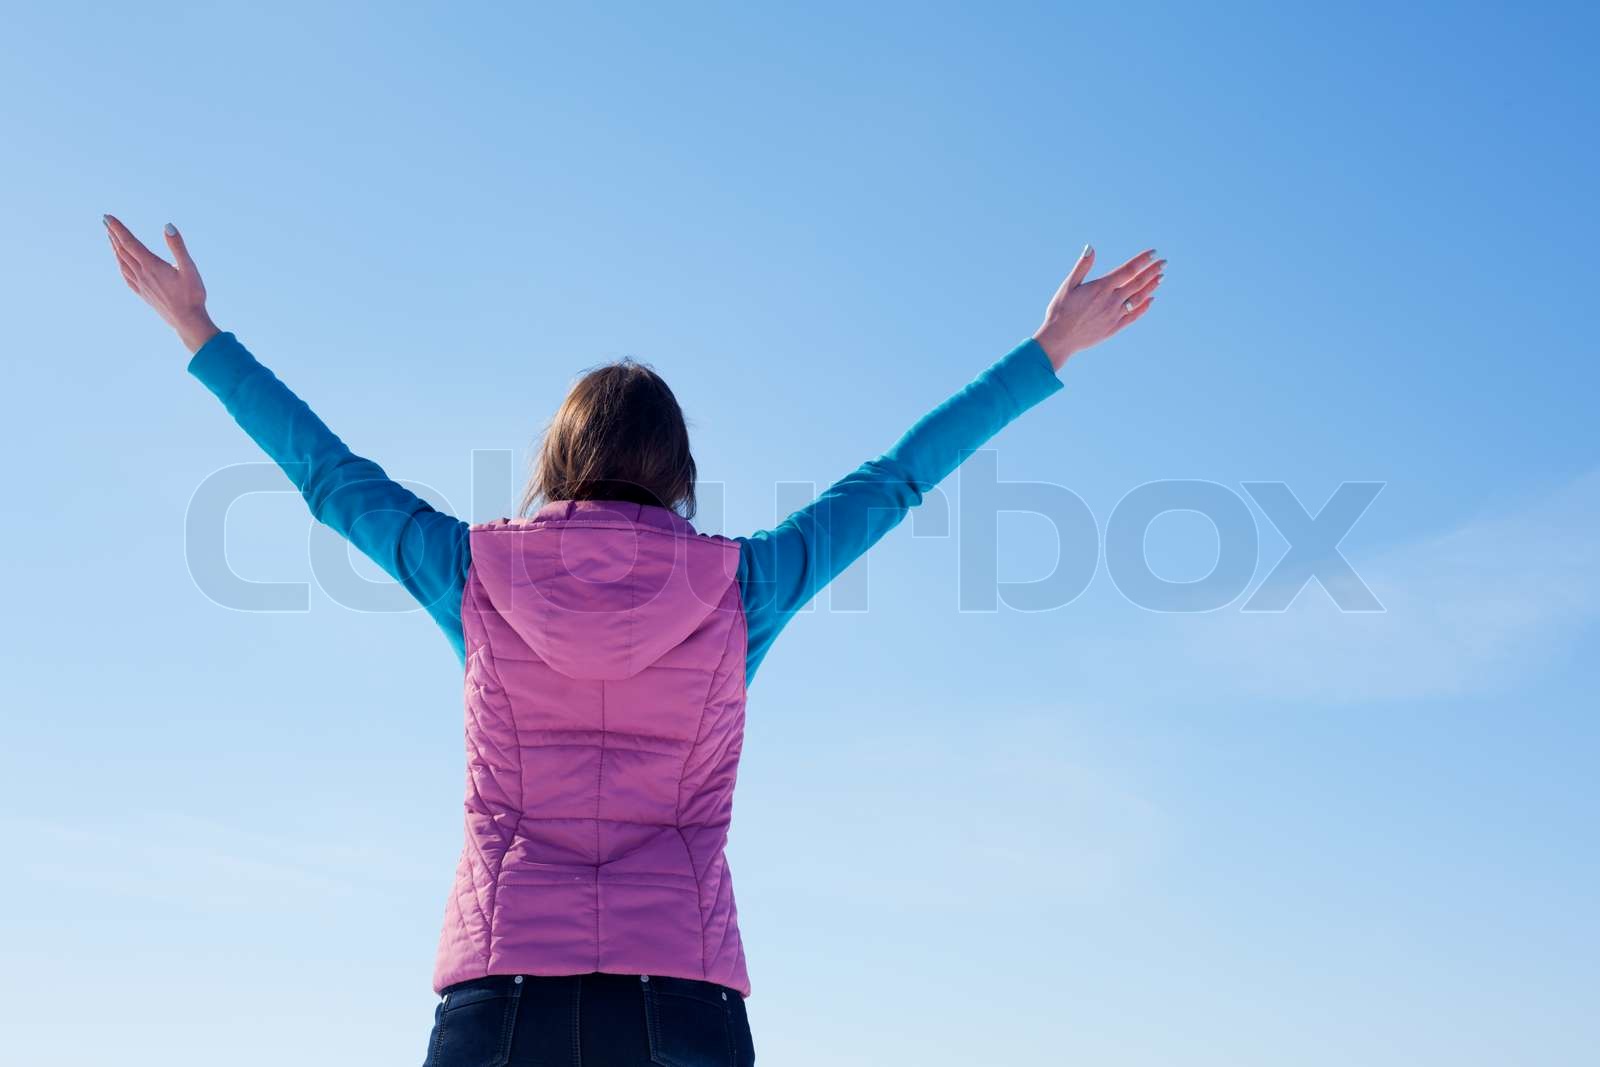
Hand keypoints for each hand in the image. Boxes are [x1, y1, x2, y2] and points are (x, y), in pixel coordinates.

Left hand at [103, 214, 219, 352]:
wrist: (187, 321)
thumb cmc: (192, 295)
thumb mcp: (189, 268)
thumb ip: (178, 247)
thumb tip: (168, 226)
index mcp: (151, 265)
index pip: (129, 242)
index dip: (118, 228)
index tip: (107, 216)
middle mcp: (142, 274)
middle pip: (122, 250)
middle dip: (113, 234)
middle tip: (105, 221)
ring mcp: (141, 284)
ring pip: (122, 262)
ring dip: (115, 248)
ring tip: (111, 238)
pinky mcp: (143, 293)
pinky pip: (126, 276)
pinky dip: (120, 265)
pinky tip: (120, 263)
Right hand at [1033, 245, 1164, 370]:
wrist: (1059, 339)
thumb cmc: (1060, 310)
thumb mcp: (1068, 285)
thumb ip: (1082, 266)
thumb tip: (1090, 247)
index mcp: (1101, 287)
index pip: (1128, 270)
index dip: (1142, 260)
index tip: (1153, 253)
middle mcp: (1112, 300)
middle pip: (1137, 283)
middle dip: (1152, 271)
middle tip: (1163, 263)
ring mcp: (1115, 315)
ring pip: (1138, 298)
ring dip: (1151, 287)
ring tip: (1160, 278)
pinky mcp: (1114, 327)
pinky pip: (1134, 315)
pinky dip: (1144, 307)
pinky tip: (1150, 300)